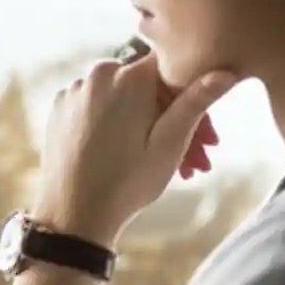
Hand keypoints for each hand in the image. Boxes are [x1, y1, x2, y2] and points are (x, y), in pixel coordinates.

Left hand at [34, 53, 238, 246]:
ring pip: (123, 101)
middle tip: (196, 161)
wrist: (71, 215)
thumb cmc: (126, 183)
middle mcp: (97, 74)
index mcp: (128, 76)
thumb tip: (226, 71)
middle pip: (148, 89)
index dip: (193, 99)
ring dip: (147, 127)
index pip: (173, 69)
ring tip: (167, 168)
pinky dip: (116, 127)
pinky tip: (130, 157)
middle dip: (175, 121)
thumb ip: (195, 103)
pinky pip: (97, 109)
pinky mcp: (59, 109)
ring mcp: (74, 91)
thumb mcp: (170, 144)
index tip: (208, 138)